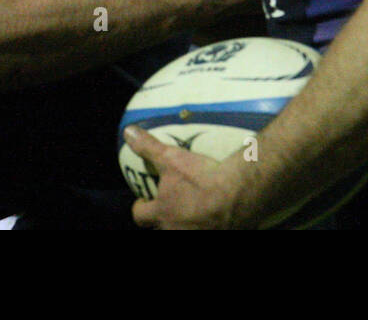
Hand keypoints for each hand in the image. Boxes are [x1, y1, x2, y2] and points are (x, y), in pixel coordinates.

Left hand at [124, 125, 247, 228]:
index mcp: (162, 213)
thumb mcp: (172, 158)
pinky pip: (211, 231)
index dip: (140, 208)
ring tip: (197, 211)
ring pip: (185, 232)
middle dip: (163, 220)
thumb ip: (149, 147)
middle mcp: (176, 230)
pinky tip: (221, 216)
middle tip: (172, 206)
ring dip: (187, 225)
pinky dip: (211, 225)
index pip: (140, 216)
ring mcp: (198, 234)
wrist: (239, 194)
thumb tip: (128, 132)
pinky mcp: (221, 234)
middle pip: (161, 229)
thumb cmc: (201, 178)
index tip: (144, 200)